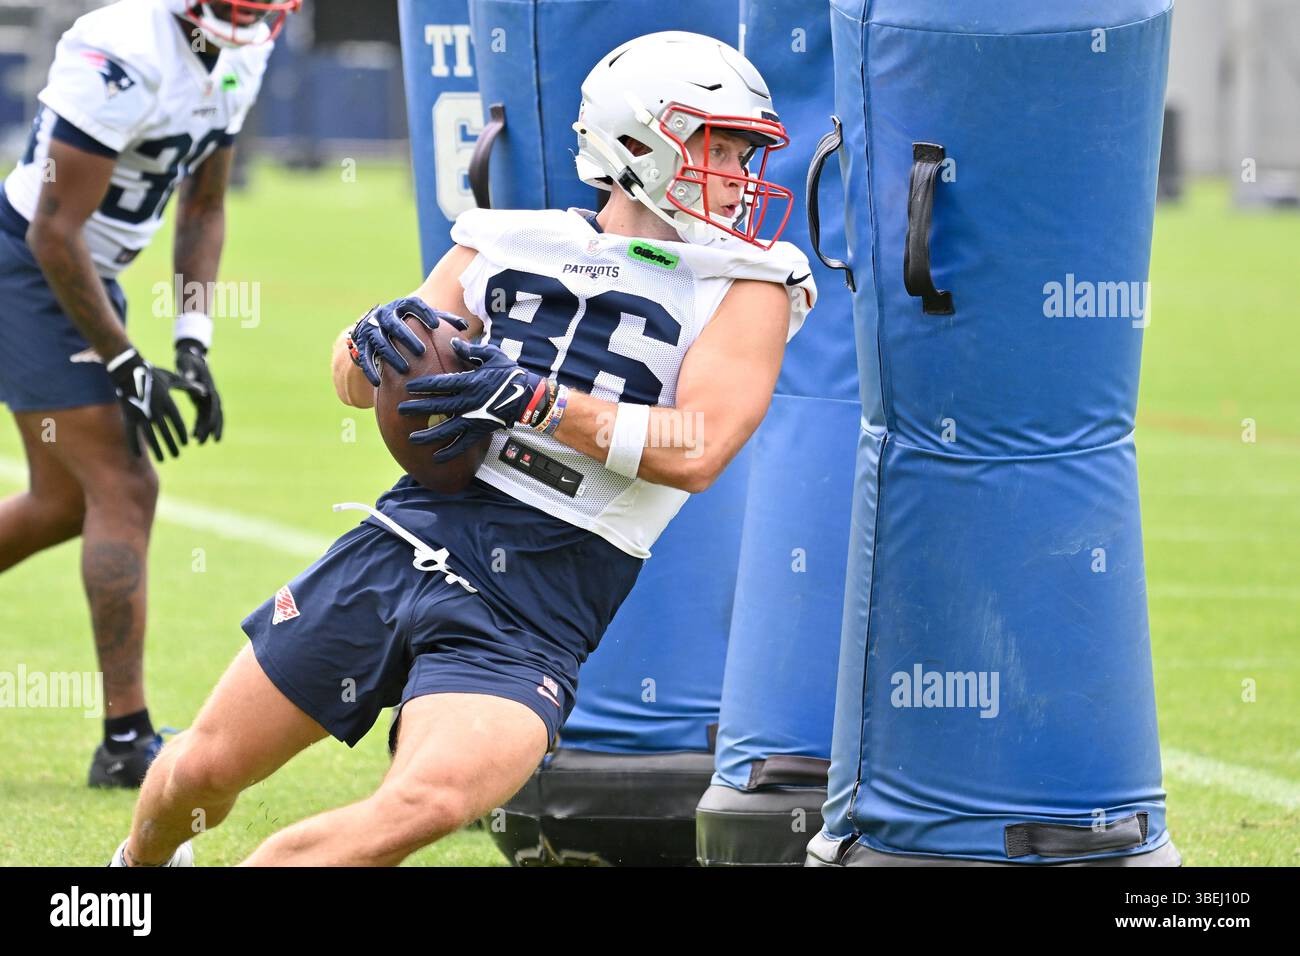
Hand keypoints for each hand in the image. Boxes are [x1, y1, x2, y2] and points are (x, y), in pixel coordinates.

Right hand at [106, 347, 187, 461]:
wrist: (127, 370)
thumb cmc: (152, 374)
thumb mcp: (172, 379)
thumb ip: (188, 386)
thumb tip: (205, 391)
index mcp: (167, 402)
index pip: (177, 423)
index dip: (181, 434)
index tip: (185, 444)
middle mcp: (155, 410)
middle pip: (166, 433)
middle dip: (171, 445)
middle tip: (176, 456)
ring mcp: (141, 414)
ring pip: (151, 436)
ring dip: (157, 449)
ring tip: (163, 459)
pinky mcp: (129, 416)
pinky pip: (132, 434)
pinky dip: (135, 445)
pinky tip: (139, 456)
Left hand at [175, 339, 222, 442]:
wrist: (191, 357)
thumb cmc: (188, 359)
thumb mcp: (187, 363)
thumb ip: (187, 370)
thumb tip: (188, 378)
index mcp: (209, 387)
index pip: (214, 404)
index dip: (214, 417)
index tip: (212, 427)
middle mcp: (211, 394)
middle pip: (216, 414)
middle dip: (215, 428)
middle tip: (213, 441)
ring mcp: (207, 399)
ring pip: (209, 417)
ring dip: (206, 430)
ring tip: (200, 442)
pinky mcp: (200, 401)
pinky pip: (202, 416)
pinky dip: (199, 425)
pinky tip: (193, 436)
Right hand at [347, 296, 467, 387]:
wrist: (374, 325)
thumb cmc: (408, 324)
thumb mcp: (423, 319)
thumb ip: (443, 320)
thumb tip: (464, 327)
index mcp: (401, 306)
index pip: (413, 304)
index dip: (424, 313)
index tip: (436, 324)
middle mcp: (384, 314)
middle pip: (394, 323)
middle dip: (406, 336)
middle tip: (421, 351)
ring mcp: (371, 329)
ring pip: (379, 341)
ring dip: (391, 355)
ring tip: (405, 369)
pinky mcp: (361, 344)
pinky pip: (364, 357)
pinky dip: (370, 368)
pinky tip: (378, 382)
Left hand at [399, 339, 551, 462]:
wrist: (529, 396)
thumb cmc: (510, 373)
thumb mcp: (492, 356)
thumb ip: (471, 350)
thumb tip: (453, 342)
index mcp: (471, 382)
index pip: (442, 384)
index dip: (424, 386)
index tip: (409, 386)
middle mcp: (470, 402)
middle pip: (439, 406)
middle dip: (419, 408)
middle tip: (401, 410)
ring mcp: (474, 418)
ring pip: (448, 428)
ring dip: (429, 434)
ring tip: (412, 439)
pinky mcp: (480, 430)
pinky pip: (463, 444)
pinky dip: (450, 451)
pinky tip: (436, 458)